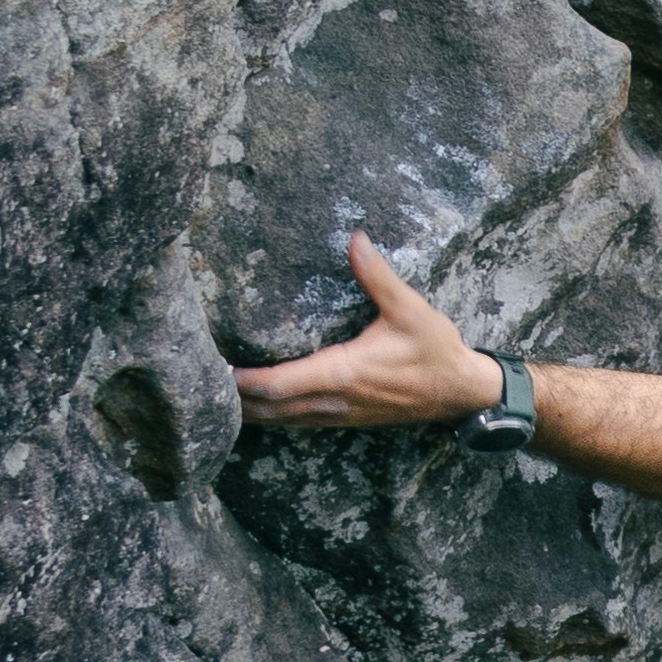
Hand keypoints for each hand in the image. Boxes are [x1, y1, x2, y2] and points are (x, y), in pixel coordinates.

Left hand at [231, 235, 496, 432]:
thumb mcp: (410, 309)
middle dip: (232, 397)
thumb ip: (377, 276)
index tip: (213, 365)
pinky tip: (255, 403)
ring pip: (279, 420)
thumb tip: (354, 239)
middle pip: (267, 409)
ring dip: (248, 409)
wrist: (462, 393)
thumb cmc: (435, 351)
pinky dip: (270, 414)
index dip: (241, 379)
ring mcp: (338, 415)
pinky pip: (296, 422)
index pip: (277, 384)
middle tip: (198, 379)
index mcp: (342, 373)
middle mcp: (333, 400)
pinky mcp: (345, 418)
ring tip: (216, 392)